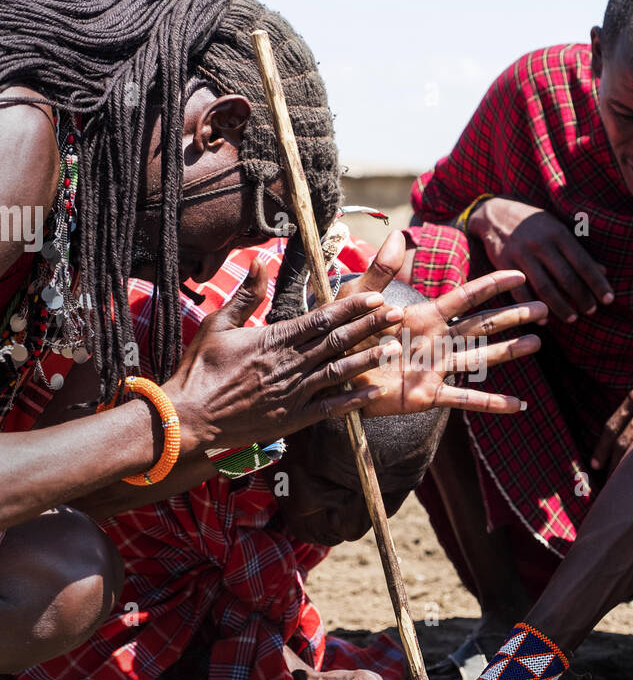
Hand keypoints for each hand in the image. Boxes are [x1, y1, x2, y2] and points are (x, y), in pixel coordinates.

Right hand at [163, 257, 404, 451]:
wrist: (188, 418)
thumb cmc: (199, 370)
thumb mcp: (217, 325)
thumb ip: (245, 294)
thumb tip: (261, 259)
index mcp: (274, 339)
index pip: (322, 317)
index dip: (352, 306)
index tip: (376, 295)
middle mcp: (289, 364)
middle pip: (339, 340)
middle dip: (371, 325)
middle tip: (397, 313)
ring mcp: (293, 393)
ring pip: (340, 371)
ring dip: (368, 358)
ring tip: (394, 347)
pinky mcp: (291, 420)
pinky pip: (329, 409)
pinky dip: (352, 401)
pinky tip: (373, 392)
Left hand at [336, 230, 548, 415]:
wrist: (330, 375)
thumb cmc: (341, 335)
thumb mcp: (358, 300)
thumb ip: (380, 271)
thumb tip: (398, 235)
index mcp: (424, 316)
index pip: (466, 296)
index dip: (493, 284)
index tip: (520, 274)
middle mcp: (437, 340)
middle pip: (484, 325)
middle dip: (514, 316)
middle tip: (545, 309)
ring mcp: (436, 368)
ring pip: (482, 357)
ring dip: (510, 351)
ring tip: (537, 343)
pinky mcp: (428, 395)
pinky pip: (465, 398)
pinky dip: (492, 403)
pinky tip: (518, 405)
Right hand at [468, 198, 613, 321]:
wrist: (496, 213)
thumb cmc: (534, 224)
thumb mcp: (558, 229)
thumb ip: (578, 250)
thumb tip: (603, 271)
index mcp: (558, 233)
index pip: (583, 262)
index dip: (597, 282)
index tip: (609, 299)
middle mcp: (541, 243)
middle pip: (566, 277)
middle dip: (581, 297)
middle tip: (591, 311)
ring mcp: (521, 254)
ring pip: (545, 288)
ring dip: (561, 306)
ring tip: (572, 318)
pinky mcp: (504, 265)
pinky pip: (520, 292)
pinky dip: (532, 307)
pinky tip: (544, 319)